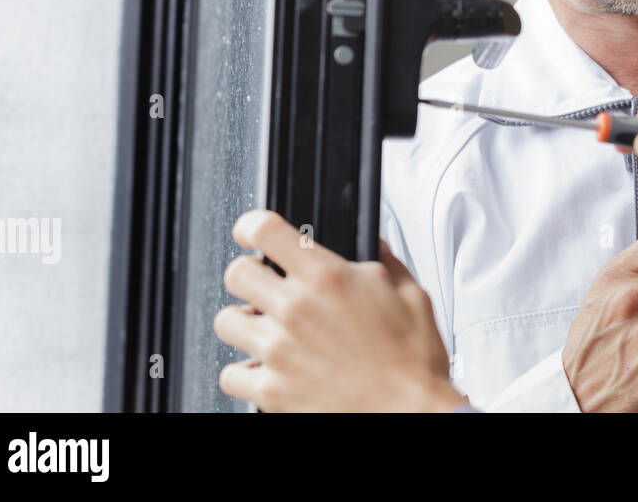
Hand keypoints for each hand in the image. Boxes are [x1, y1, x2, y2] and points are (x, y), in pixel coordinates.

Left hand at [214, 209, 465, 411]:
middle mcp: (296, 310)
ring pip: (226, 322)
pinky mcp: (271, 391)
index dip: (251, 225)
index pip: (263, 230)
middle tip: (266, 285)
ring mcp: (278, 352)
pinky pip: (230, 374)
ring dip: (244, 322)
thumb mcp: (409, 292)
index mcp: (327, 277)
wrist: (410, 412)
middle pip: (235, 273)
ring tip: (266, 328)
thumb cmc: (412, 359)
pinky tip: (267, 367)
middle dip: (250, 275)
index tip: (250, 231)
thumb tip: (371, 243)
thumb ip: (382, 260)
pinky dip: (244, 371)